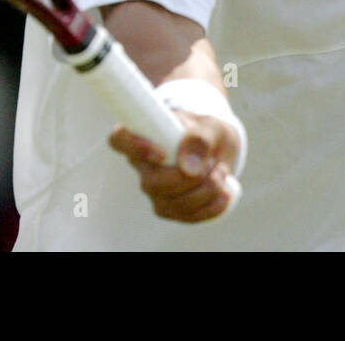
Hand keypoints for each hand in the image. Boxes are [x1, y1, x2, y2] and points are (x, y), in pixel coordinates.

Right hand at [108, 110, 240, 222]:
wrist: (218, 148)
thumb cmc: (206, 131)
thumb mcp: (209, 127)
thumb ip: (199, 139)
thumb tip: (188, 168)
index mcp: (143, 134)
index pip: (119, 139)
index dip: (134, 147)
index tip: (162, 152)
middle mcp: (143, 165)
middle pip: (152, 183)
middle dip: (189, 179)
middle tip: (212, 163)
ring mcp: (155, 190)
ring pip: (170, 204)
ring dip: (205, 191)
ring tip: (221, 171)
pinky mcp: (171, 207)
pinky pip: (186, 217)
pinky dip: (211, 207)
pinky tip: (224, 193)